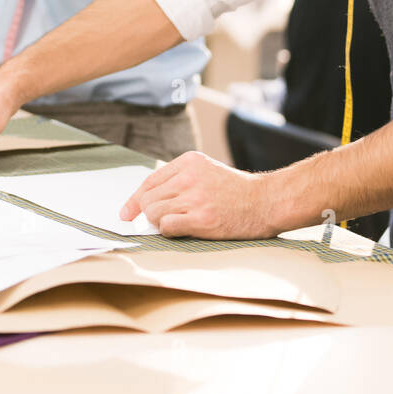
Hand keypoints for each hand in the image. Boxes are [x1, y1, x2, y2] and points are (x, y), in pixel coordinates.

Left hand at [119, 151, 275, 238]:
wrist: (266, 201)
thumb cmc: (237, 190)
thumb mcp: (208, 171)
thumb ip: (181, 179)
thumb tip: (148, 201)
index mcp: (190, 161)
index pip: (150, 180)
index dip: (134, 199)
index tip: (126, 213)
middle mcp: (190, 177)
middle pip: (148, 198)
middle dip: (148, 213)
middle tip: (160, 221)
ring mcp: (195, 198)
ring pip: (153, 212)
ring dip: (159, 223)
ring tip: (177, 223)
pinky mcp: (201, 219)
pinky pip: (166, 227)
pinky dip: (168, 231)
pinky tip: (183, 230)